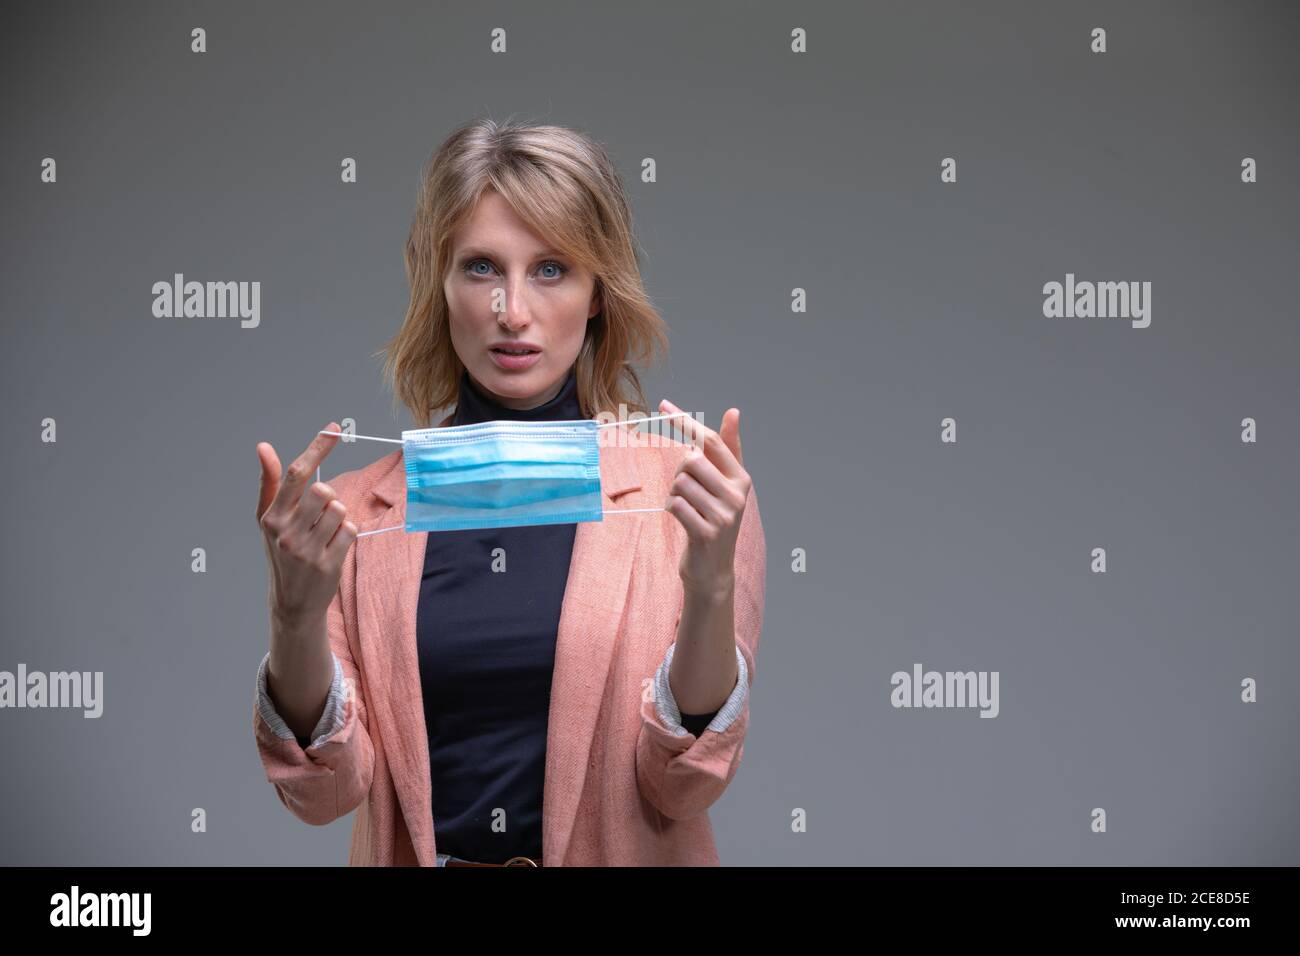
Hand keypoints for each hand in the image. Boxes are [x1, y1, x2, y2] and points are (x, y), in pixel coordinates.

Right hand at [256, 422, 357, 629]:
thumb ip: (270, 483)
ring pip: (340, 510)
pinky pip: (351, 530)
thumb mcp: (268, 520)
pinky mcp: (328, 563)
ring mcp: (307, 550)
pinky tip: (334, 546)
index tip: (333, 429)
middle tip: (320, 515)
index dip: (317, 448)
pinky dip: (347, 533)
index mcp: (271, 517)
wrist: (292, 602)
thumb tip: (263, 447)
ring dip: (338, 517)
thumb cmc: (281, 552)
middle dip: (328, 498)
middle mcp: (286, 532)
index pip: (297, 474)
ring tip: (325, 533)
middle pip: (324, 490)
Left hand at [659, 399, 751, 597]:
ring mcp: (724, 515)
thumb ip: (728, 448)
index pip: (711, 440)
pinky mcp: (707, 532)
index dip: (686, 422)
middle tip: (685, 490)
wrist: (713, 569)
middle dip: (679, 471)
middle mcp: (737, 494)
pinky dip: (671, 508)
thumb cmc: (715, 518)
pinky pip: (675, 504)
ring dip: (673, 493)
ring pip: (680, 482)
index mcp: (742, 478)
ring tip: (685, 508)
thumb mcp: (725, 484)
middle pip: (691, 460)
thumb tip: (734, 411)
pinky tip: (681, 519)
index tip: (664, 406)